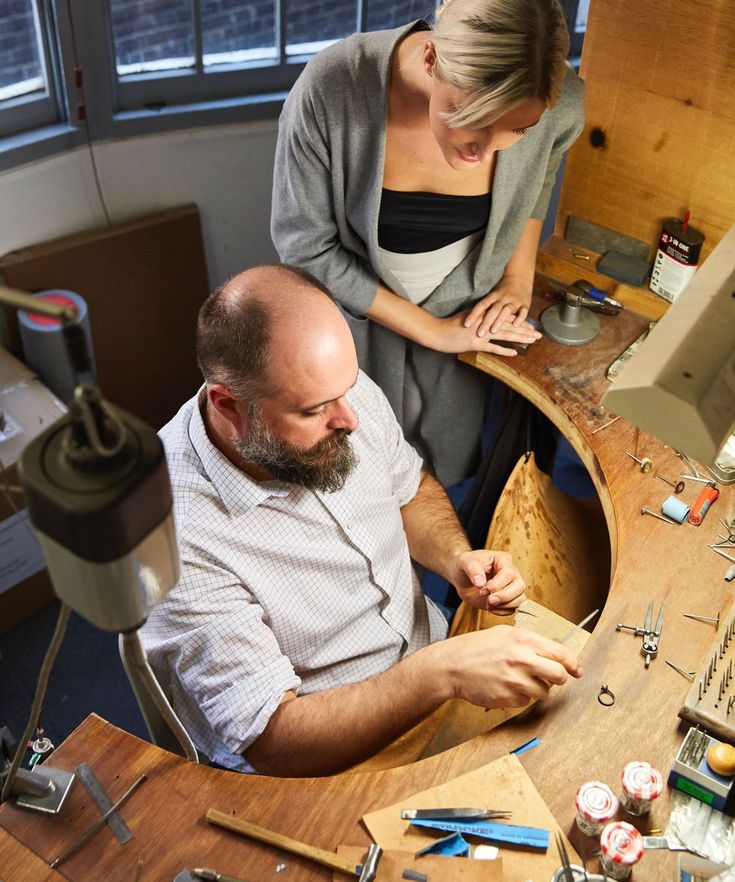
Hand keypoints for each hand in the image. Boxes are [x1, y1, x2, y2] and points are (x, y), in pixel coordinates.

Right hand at [429, 310, 539, 355]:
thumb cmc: (451, 325)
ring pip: (505, 335)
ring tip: (532, 341)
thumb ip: (480, 316)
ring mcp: (481, 333)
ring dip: (520, 338)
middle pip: (509, 326)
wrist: (438, 331)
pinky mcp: (475, 343)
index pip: (505, 318)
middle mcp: (485, 323)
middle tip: (538, 334)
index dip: (519, 322)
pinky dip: (504, 350)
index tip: (530, 325)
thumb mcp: (467, 316)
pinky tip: (515, 352)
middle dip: (525, 330)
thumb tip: (489, 316)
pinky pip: (493, 347)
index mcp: (485, 315)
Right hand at [436, 625, 582, 708]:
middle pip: (558, 675)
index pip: (560, 653)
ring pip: (544, 692)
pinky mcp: (507, 698)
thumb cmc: (478, 647)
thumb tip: (556, 655)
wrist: (452, 665)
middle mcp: (521, 659)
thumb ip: (530, 642)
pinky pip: (526, 702)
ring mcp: (514, 680)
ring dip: (537, 689)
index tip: (577, 670)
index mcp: (522, 639)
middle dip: (559, 678)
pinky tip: (506, 687)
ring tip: (520, 680)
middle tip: (551, 678)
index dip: (573, 663)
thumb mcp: (504, 634)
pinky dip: (521, 697)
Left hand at [448, 550, 525, 614]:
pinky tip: (489, 607)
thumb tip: (480, 582)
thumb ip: (472, 569)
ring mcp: (511, 586)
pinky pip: (512, 609)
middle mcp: (511, 572)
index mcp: (503, 559)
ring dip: (504, 605)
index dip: (498, 584)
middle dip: (504, 596)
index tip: (482, 588)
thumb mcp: (464, 562)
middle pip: (520, 586)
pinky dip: (501, 611)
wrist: (461, 577)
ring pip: (520, 598)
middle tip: (489, 600)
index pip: (509, 573)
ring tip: (488, 603)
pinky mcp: (507, 599)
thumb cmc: (464, 565)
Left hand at [464, 276, 533, 335]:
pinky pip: (523, 311)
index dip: (473, 314)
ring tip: (493, 332)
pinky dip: (520, 318)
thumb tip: (469, 319)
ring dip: (500, 321)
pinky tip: (515, 325)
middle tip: (479, 333)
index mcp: (493, 296)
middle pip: (493, 310)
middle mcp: (503, 298)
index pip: (481, 305)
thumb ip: (484, 308)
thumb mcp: (492, 296)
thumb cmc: (502, 291)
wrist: (519, 278)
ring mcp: (514, 301)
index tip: (466, 324)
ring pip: (506, 311)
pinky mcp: (525, 304)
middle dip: (486, 322)